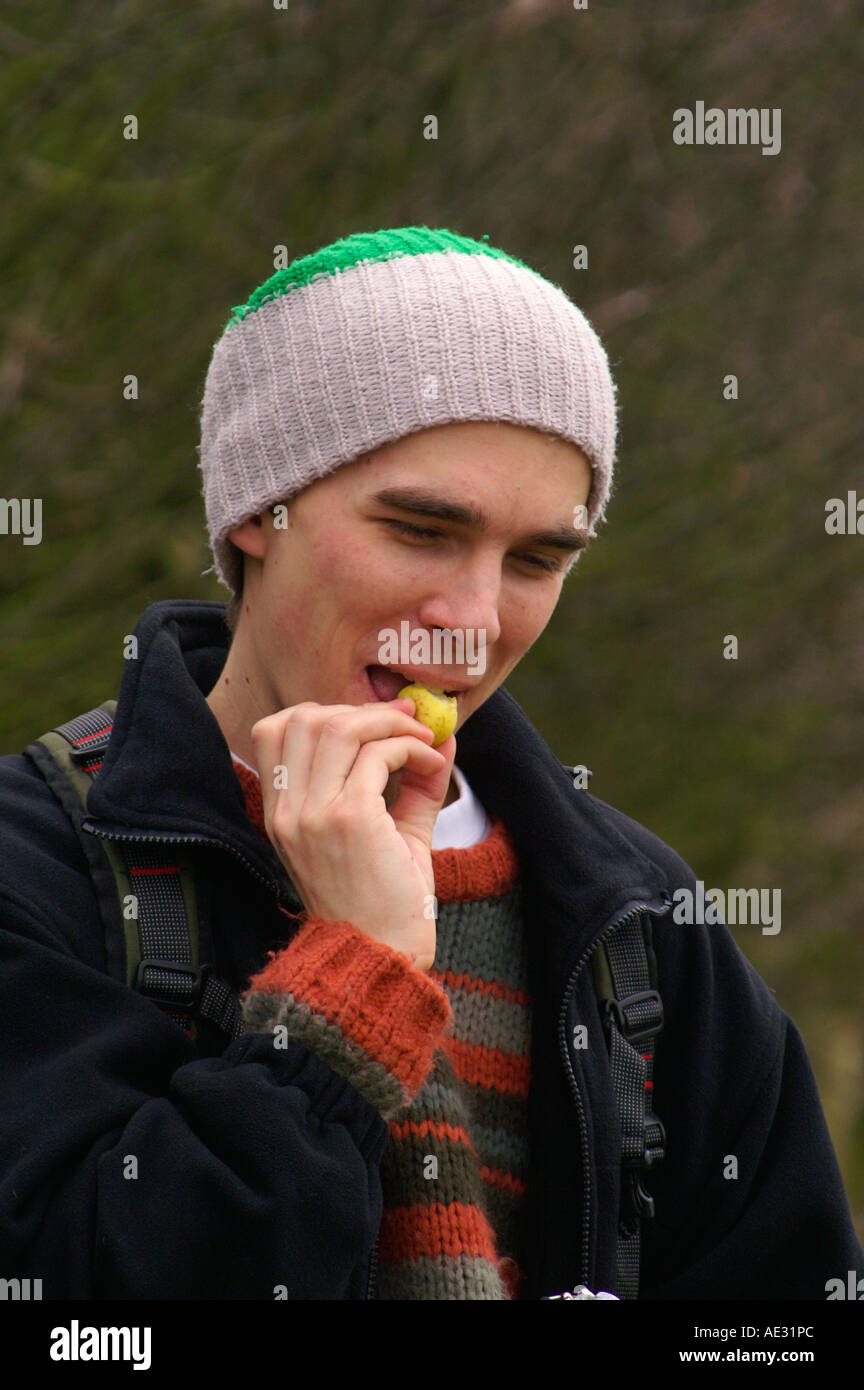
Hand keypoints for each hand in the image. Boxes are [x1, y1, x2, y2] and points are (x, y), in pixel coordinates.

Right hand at [250, 698, 455, 970]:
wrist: (382, 958)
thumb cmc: (384, 905)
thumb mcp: (392, 835)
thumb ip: (413, 785)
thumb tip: (442, 737)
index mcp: (282, 814)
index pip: (274, 730)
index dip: (326, 712)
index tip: (374, 722)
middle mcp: (289, 811)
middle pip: (305, 717)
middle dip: (363, 710)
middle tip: (407, 724)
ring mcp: (314, 814)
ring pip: (341, 726)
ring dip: (390, 723)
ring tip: (422, 743)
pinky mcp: (349, 820)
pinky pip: (378, 755)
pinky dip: (411, 749)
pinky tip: (432, 765)